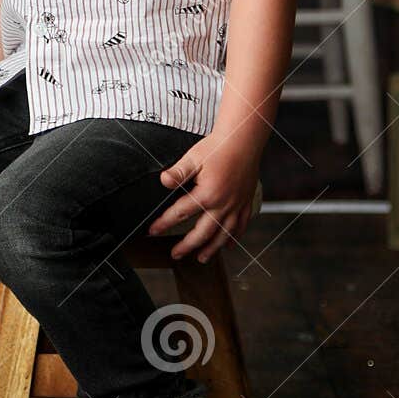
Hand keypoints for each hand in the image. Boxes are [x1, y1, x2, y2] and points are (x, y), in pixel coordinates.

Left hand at [148, 137, 260, 263]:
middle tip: (175, 254)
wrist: (244, 139)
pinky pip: (241, 226)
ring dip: (212, 248)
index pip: (180, 214)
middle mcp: (223, 204)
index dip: (164, 224)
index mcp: (207, 194)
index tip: (152, 231)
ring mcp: (237, 205)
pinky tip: (227, 245)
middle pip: (202, 233)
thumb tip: (162, 182)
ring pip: (223, 234)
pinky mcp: (246, 202)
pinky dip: (234, 238)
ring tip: (201, 258)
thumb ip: (178, 172)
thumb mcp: (193, 157)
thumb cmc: (218, 147)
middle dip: (187, 246)